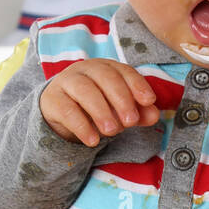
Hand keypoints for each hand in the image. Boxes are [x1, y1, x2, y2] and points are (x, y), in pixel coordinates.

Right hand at [38, 59, 159, 146]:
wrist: (61, 112)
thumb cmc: (97, 106)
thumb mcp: (119, 110)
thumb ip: (138, 112)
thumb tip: (155, 115)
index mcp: (106, 67)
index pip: (123, 71)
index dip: (137, 84)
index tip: (149, 100)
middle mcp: (86, 70)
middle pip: (104, 77)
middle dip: (121, 98)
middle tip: (131, 122)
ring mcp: (67, 82)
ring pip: (84, 90)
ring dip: (101, 111)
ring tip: (112, 132)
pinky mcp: (53, 100)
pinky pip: (67, 110)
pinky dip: (81, 126)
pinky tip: (93, 140)